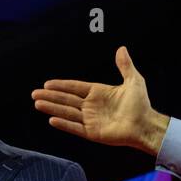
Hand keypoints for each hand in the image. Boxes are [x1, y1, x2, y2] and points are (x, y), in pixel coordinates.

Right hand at [31, 46, 168, 154]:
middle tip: (34, 94)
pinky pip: (75, 127)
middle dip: (50, 96)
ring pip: (67, 112)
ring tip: (37, 103)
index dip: (61, 85)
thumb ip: (125, 66)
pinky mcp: (93, 132)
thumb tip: (122, 48)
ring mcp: (91, 119)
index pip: (74, 87)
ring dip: (52, 108)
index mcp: (98, 93)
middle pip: (66, 100)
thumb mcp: (134, 81)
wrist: (146, 125)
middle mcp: (91, 106)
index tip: (47, 83)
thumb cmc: (141, 104)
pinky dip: (64, 124)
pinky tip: (52, 119)